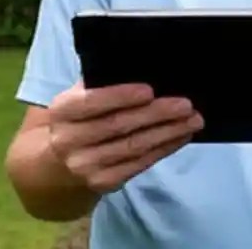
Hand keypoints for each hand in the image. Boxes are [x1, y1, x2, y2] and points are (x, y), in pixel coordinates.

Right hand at [44, 82, 203, 194]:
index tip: (150, 90)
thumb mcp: (80, 95)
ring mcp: (85, 166)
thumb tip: (144, 67)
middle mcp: (68, 140)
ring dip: (168, 133)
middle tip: (186, 105)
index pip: (91, 102)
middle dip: (156, 114)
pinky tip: (182, 136)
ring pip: (133, 147)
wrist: (59, 161)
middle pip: (118, 126)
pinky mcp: (103, 183)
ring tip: (193, 120)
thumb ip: (102, 82)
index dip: (120, 96)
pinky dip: (164, 149)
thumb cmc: (80, 116)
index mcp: (62, 110)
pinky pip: (140, 165)